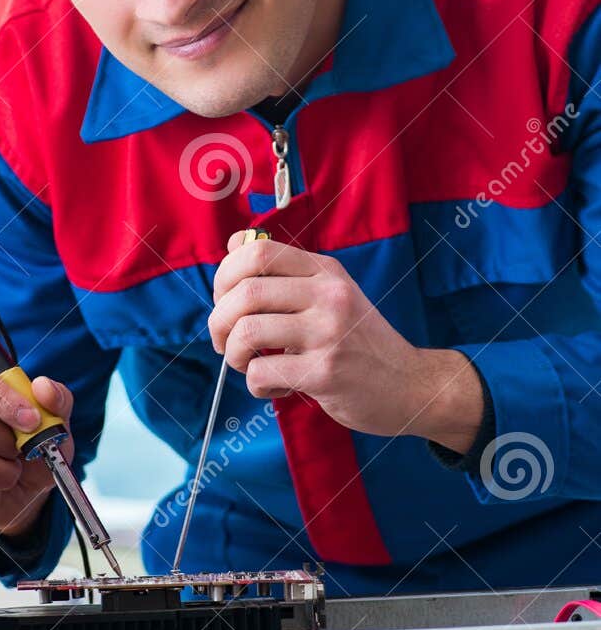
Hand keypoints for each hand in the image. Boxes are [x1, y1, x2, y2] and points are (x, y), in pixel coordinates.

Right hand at [0, 363, 73, 536]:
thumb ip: (57, 401)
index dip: (4, 400)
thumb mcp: (54, 426)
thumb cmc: (33, 451)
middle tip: (20, 454)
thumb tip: (43, 387)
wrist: (23, 493)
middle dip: (9, 447)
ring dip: (1, 475)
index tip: (32, 421)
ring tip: (9, 474)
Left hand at [209, 233, 483, 449]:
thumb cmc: (361, 342)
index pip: (257, 251)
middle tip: (225, 341)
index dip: (224, 276)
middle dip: (219, 322)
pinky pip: (262, 373)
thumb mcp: (331, 294)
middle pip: (244, 292)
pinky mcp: (326, 372)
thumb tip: (234, 243)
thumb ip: (285, 273)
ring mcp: (329, 332)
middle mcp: (328, 294)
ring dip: (234, 355)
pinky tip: (277, 386)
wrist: (412, 385)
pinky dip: (256, 385)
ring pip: (247, 332)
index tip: (224, 301)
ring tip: (250, 364)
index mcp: (324, 271)